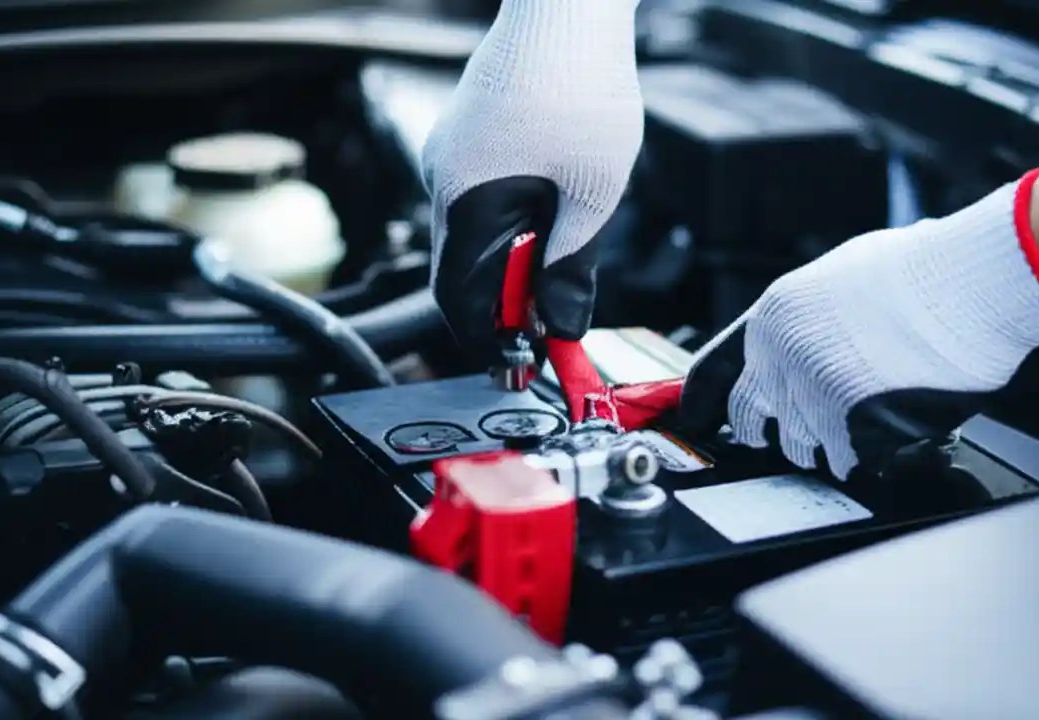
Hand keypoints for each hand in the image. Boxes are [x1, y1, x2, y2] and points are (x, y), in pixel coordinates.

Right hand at [422, 0, 643, 362]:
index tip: (526, 365)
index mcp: (465, 198)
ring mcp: (453, 153)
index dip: (490, 341)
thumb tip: (563, 325)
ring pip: (477, 234)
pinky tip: (558, 210)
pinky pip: (484, 199)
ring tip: (568, 255)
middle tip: (557, 323)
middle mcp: (444, 177)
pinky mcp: (470, 136)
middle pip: (465, 270)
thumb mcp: (594, 191)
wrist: (569, 1)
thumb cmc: (583, 82)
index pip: (457, 299)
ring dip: (519, 260)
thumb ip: (573, 265)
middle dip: (511, 303)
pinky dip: (515, 223)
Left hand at [680, 173, 1038, 478]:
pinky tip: (893, 421)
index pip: (712, 375)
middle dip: (770, 432)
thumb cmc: (919, 271)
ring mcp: (815, 401)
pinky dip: (871, 453)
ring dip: (826, 443)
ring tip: (865, 410)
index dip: (702, 404)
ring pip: (799, 450)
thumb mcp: (835, 276)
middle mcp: (781, 362)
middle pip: (750, 423)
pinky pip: (851, 462)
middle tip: (801, 426)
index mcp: (770, 320)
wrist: (971, 284)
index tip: (696, 421)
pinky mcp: (855, 434)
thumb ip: (801, 317)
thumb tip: (791, 340)